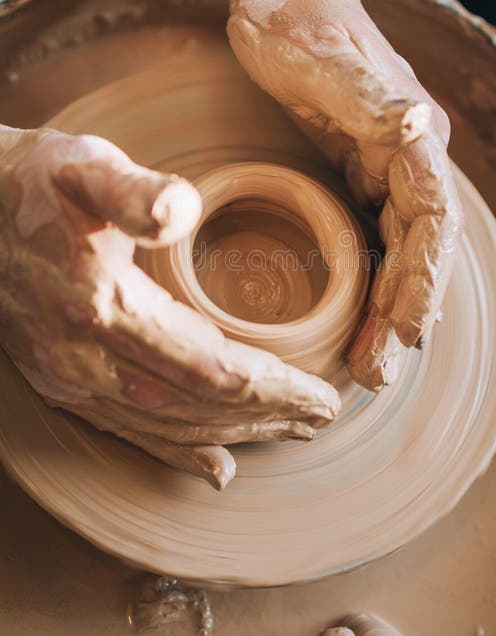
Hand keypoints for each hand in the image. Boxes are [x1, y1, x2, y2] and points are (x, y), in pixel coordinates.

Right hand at [0, 126, 339, 487]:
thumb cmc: (32, 183)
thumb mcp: (85, 168)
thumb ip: (136, 192)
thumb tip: (183, 211)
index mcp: (106, 306)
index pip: (214, 369)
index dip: (275, 389)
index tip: (324, 395)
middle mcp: (86, 358)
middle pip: (200, 408)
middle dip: (268, 417)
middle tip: (323, 418)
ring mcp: (69, 378)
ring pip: (169, 427)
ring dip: (235, 436)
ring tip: (288, 434)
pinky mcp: (59, 382)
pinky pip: (128, 432)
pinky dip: (179, 453)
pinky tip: (214, 467)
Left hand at [228, 0, 462, 389]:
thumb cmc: (295, 18)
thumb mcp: (325, 60)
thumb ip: (374, 100)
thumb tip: (426, 126)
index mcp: (414, 134)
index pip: (432, 223)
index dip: (422, 283)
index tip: (406, 337)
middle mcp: (410, 154)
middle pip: (419, 249)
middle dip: (403, 312)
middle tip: (375, 373)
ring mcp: (386, 163)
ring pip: (398, 249)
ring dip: (388, 306)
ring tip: (369, 363)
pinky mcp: (357, 166)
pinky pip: (373, 235)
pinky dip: (371, 280)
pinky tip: (359, 316)